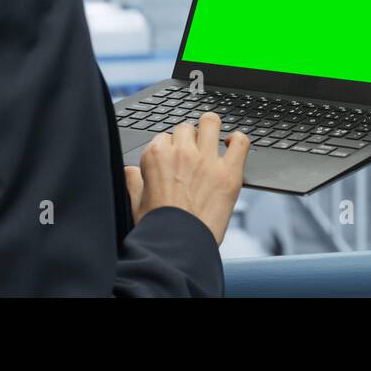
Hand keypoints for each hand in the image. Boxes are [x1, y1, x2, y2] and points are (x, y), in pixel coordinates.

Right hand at [123, 112, 247, 244]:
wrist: (178, 247)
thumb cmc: (158, 228)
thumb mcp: (136, 202)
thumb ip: (133, 181)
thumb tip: (131, 171)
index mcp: (156, 156)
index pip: (164, 137)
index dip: (170, 148)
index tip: (174, 159)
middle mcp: (181, 152)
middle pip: (186, 128)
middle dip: (188, 139)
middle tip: (192, 154)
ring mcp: (207, 160)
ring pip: (210, 122)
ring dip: (210, 129)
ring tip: (213, 140)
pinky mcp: (229, 172)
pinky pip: (240, 142)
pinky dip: (238, 139)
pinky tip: (233, 145)